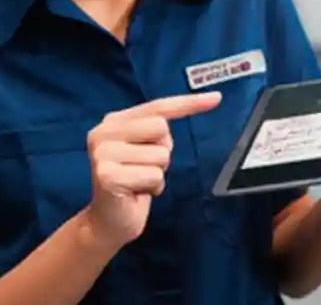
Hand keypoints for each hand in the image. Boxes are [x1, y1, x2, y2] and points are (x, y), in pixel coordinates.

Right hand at [85, 92, 221, 246]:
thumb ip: (159, 130)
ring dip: (157, 174)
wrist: (108, 222)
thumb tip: (207, 101)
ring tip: (139, 183)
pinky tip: (135, 193)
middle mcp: (104, 132)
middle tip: (144, 168)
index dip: (187, 103)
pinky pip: (154, 175)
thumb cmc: (133, 182)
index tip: (217, 98)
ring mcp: (104, 153)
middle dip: (163, 152)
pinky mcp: (107, 175)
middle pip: (161, 128)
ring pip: (161, 155)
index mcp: (114, 121)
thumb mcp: (146, 149)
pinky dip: (153, 188)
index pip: (157, 107)